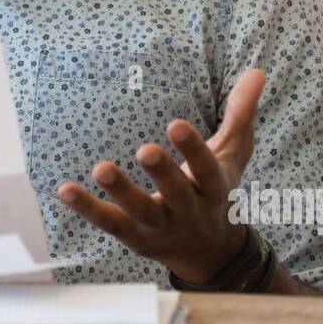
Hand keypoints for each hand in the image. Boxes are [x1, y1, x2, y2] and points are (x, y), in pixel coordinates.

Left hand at [56, 68, 265, 283]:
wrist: (210, 253)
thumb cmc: (217, 190)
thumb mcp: (233, 153)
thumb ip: (241, 113)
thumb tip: (257, 71)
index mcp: (214, 188)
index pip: (206, 169)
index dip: (193, 149)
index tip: (176, 125)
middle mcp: (189, 211)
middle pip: (176, 193)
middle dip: (162, 173)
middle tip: (144, 150)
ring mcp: (161, 228)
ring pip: (140, 212)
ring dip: (121, 192)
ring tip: (101, 168)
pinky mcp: (135, 239)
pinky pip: (110, 224)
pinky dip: (88, 209)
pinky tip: (65, 190)